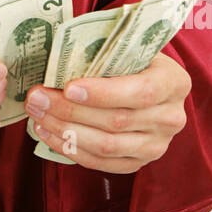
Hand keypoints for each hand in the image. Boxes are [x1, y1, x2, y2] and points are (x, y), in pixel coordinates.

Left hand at [24, 50, 191, 172]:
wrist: (151, 86)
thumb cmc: (134, 61)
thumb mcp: (130, 48)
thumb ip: (105, 52)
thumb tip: (59, 56)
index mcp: (174, 82)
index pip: (141, 92)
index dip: (103, 93)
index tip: (68, 88)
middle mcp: (171, 118)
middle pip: (117, 121)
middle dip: (70, 110)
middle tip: (37, 97)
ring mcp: (156, 145)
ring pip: (106, 145)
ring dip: (64, 130)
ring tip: (37, 114)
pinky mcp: (138, 163)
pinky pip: (101, 163)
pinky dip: (70, 149)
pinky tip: (48, 132)